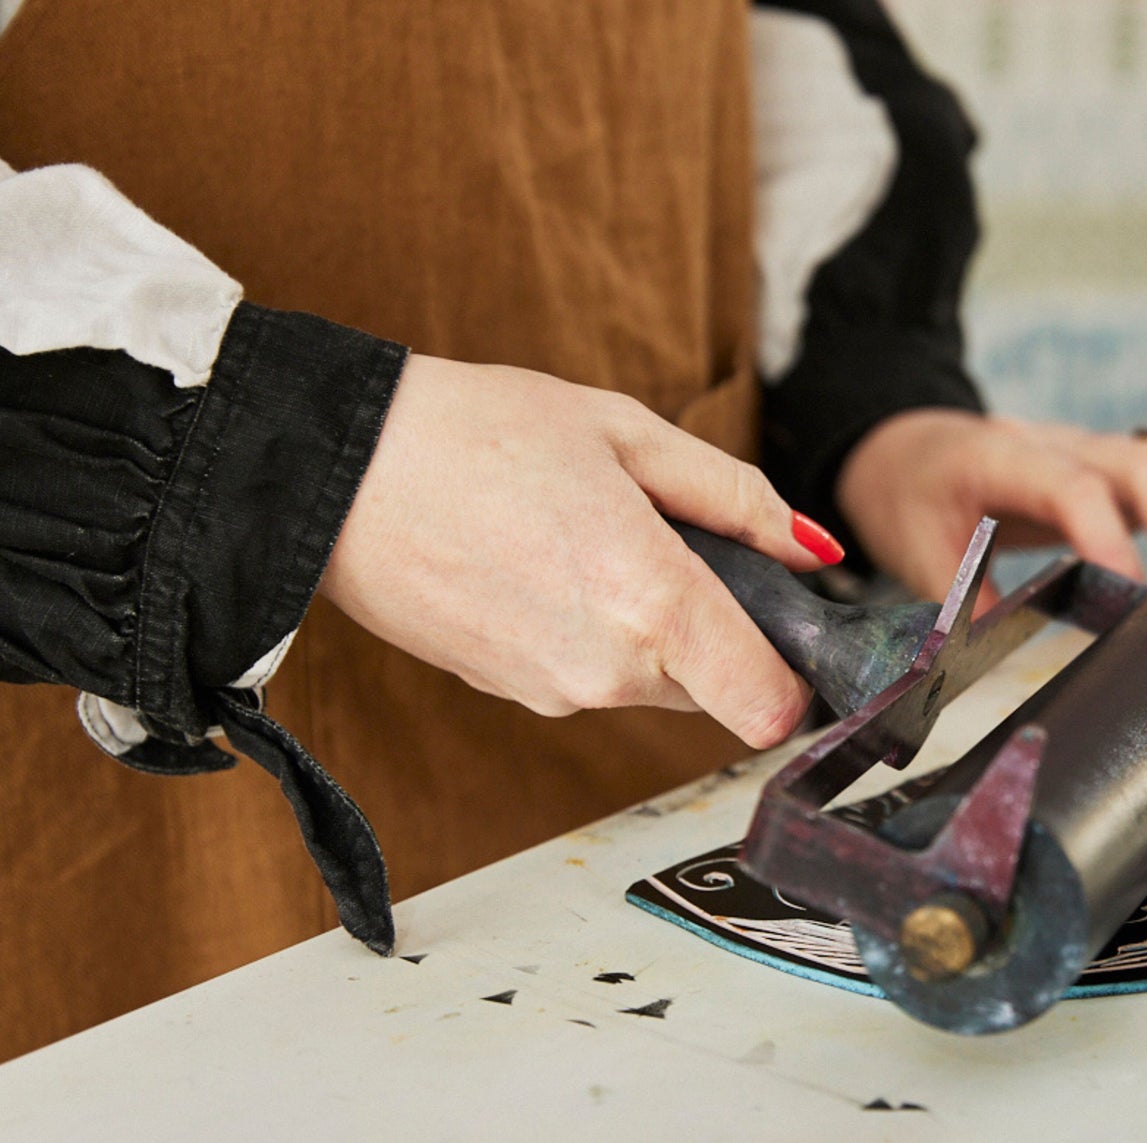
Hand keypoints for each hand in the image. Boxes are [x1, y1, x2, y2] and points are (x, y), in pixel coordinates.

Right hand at [318, 355, 841, 747]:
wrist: (333, 470)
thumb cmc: (477, 432)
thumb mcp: (627, 432)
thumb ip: (735, 497)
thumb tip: (813, 550)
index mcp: (654, 603)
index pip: (769, 706)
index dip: (794, 674)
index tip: (788, 631)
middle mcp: (608, 670)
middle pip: (715, 688)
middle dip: (715, 629)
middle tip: (665, 538)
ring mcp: (552, 692)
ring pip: (649, 682)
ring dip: (647, 628)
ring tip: (584, 536)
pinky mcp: (508, 694)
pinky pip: (586, 676)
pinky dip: (587, 632)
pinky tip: (540, 562)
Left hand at [836, 409, 1146, 600]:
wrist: (909, 447)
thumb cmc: (913, 498)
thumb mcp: (915, 549)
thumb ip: (959, 599)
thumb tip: (997, 654)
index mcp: (1003, 457)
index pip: (1070, 488)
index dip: (1108, 538)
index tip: (1133, 598)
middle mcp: (1061, 444)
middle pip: (1143, 463)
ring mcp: (1095, 452)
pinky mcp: (1117, 470)